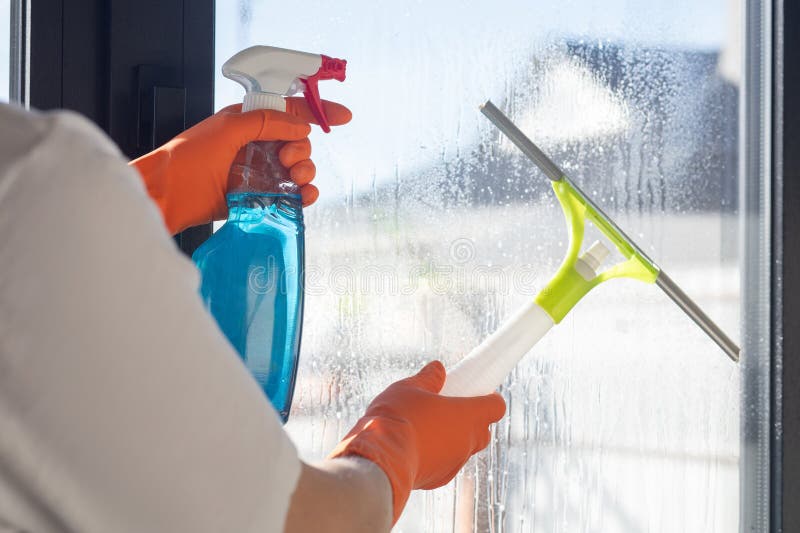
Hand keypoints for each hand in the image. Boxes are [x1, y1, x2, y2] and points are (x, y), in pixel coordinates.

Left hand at [130, 97, 350, 234]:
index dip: (318, 111)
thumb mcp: (228, 128)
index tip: (343, 117)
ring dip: (305, 170)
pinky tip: (303, 196)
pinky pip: (292, 193)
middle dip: (302, 148)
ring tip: (293, 177)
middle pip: (299, 141)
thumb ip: (266, 122)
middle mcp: (258, 145)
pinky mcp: (260, 197)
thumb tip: (301, 125)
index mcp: (249, 122)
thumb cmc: (188, 158)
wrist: (169, 195)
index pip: (290, 111)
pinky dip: (304, 194)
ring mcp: (260, 171)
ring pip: (299, 167)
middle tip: (286, 159)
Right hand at [328, 361, 505, 523]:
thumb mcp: (410, 388)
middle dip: (472, 420)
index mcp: (468, 415)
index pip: (496, 407)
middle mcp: (467, 441)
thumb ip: (428, 379)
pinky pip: (445, 463)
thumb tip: (437, 369)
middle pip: (483, 430)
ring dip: (453, 438)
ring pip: (463, 448)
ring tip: (428, 427)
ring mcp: (454, 463)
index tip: (478, 393)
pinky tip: (416, 446)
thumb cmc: (398, 418)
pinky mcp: (439, 479)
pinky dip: (437, 455)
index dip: (490, 399)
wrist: (381, 460)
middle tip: (450, 408)